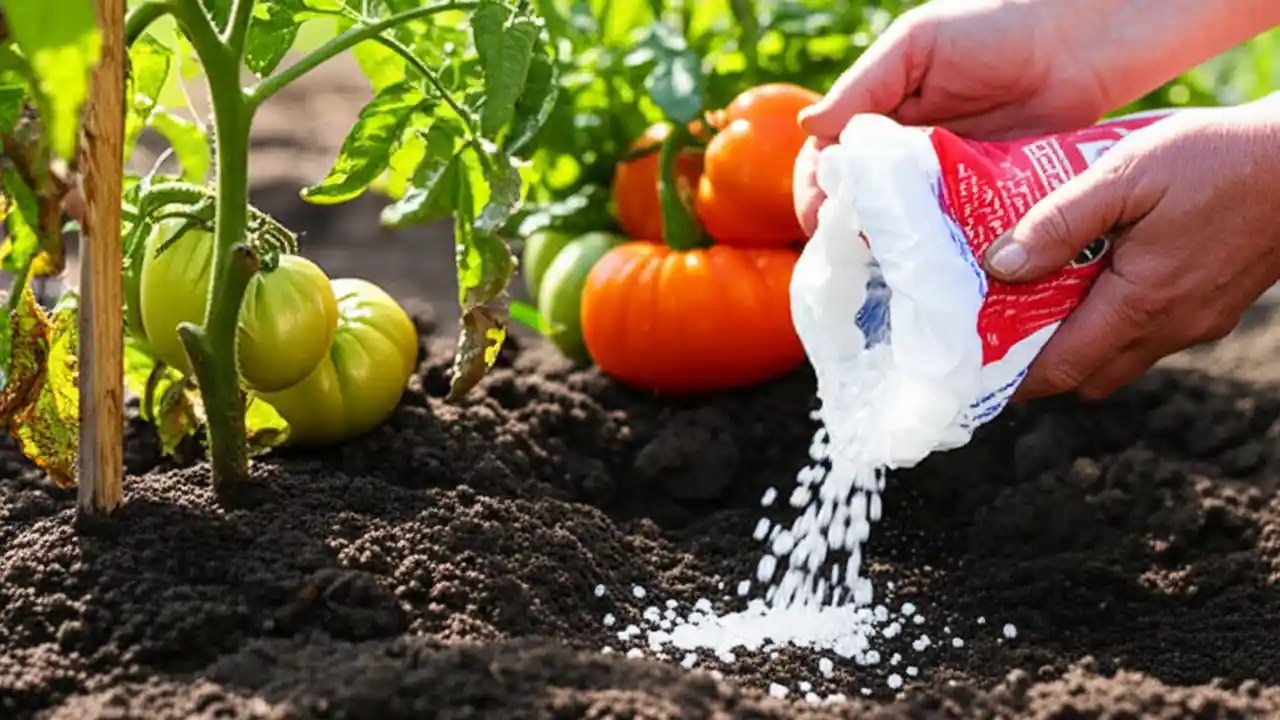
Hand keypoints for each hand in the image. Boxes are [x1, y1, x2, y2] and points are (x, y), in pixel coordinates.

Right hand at [792, 0, 1279, 235]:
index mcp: (878, 120)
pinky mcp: (990, 207)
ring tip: (894, 272)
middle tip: (858, 253)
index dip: (817, 192)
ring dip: (897, 254)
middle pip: (862, 208)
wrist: (1083, 40)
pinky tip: (939, 275)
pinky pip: (960, 240)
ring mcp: (947, 187)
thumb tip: (808, 126)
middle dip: (853, 234)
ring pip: (908, 232)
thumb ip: (866, 85)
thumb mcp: (919, 44)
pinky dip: (947, 259)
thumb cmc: (997, 25)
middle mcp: (905, 159)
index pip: (827, 163)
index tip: (821, 217)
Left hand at [982, 97, 1279, 400]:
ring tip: (1042, 303)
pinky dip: (1116, 324)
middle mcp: (1171, 327)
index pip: (1062, 369)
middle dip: (1041, 366)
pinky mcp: (1218, 307)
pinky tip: (1099, 280)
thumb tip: (1000, 265)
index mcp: (1140, 303)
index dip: (1014, 377)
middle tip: (999, 332)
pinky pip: (1153, 335)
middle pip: (1088, 376)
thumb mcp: (1124, 175)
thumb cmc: (1217, 159)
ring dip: (1081, 344)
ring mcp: (1199, 321)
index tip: (975, 366)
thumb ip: (1058, 223)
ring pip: (1123, 358)